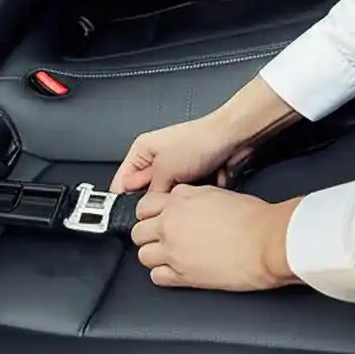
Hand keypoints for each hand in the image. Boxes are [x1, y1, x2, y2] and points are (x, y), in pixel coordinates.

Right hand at [110, 77, 301, 193]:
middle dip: (152, 201)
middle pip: (143, 192)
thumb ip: (150, 192)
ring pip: (164, 197)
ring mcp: (173, 169)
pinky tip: (191, 200)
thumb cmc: (199, 141)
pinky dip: (186, 200)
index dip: (125, 199)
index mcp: (141, 151)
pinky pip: (181, 197)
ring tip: (179, 200)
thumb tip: (145, 210)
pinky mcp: (190, 177)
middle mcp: (155, 160)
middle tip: (160, 208)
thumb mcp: (165, 169)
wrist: (232, 139)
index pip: (122, 182)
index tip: (131, 215)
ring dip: (171, 201)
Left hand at [131, 184, 302, 290]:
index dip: (150, 215)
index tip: (156, 220)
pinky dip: (163, 275)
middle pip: (138, 232)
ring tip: (170, 257)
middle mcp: (170, 224)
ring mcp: (173, 251)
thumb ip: (192, 197)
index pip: (144, 207)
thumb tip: (183, 201)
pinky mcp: (182, 275)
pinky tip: (176, 272)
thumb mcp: (217, 194)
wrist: (269, 241)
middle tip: (162, 239)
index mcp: (179, 201)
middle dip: (148, 236)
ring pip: (143, 255)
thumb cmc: (254, 218)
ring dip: (154, 256)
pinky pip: (156, 277)